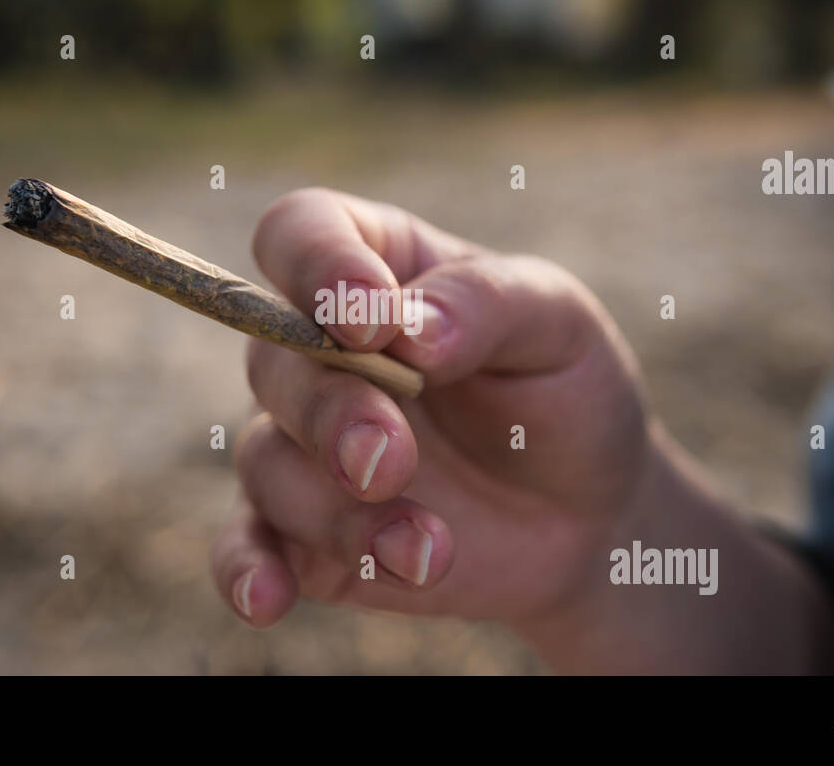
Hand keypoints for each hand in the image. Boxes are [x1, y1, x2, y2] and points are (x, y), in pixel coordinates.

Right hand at [210, 188, 833, 672]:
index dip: (317, 268)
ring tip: (431, 551)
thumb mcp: (559, 325)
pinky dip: (246, 569)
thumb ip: (487, 305)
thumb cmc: (565, 393)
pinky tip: (269, 598)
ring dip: (337, 511)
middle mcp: (320, 350)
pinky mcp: (306, 530)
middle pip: (273, 357)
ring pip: (268, 460)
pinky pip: (246, 545)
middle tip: (391, 458)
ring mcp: (306, 443)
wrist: (587, 515)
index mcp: (375, 267)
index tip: (370, 324)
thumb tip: (409, 330)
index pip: (301, 234)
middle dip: (331, 413)